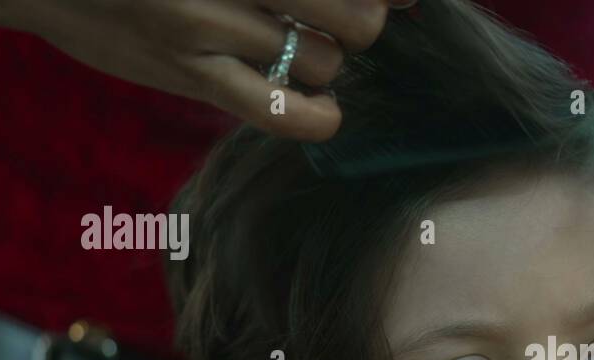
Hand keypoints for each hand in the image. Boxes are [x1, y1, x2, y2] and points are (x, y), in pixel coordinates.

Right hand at [0, 0, 416, 140]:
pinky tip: (319, 103)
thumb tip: (392, 0)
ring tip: (292, 46)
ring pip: (322, 61)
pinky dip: (316, 114)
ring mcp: (205, 23)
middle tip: (339, 19)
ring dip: (324, 61)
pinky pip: (282, 111)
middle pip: (355, 18)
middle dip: (362, 21)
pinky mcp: (187, 74)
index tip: (406, 1)